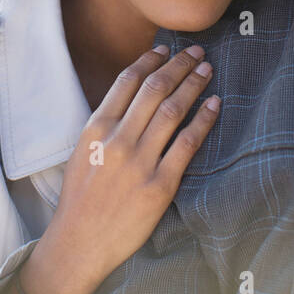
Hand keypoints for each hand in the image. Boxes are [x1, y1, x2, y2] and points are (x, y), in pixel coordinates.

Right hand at [17, 44, 219, 293]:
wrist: (79, 242)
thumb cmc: (81, 198)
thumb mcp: (83, 152)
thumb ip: (105, 125)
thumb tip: (132, 97)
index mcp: (96, 128)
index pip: (127, 81)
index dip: (150, 61)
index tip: (165, 50)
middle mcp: (118, 140)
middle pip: (155, 89)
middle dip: (178, 65)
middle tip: (196, 52)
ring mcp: (140, 162)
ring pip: (173, 110)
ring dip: (193, 84)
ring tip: (206, 71)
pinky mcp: (160, 185)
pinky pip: (188, 144)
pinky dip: (204, 120)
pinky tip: (214, 105)